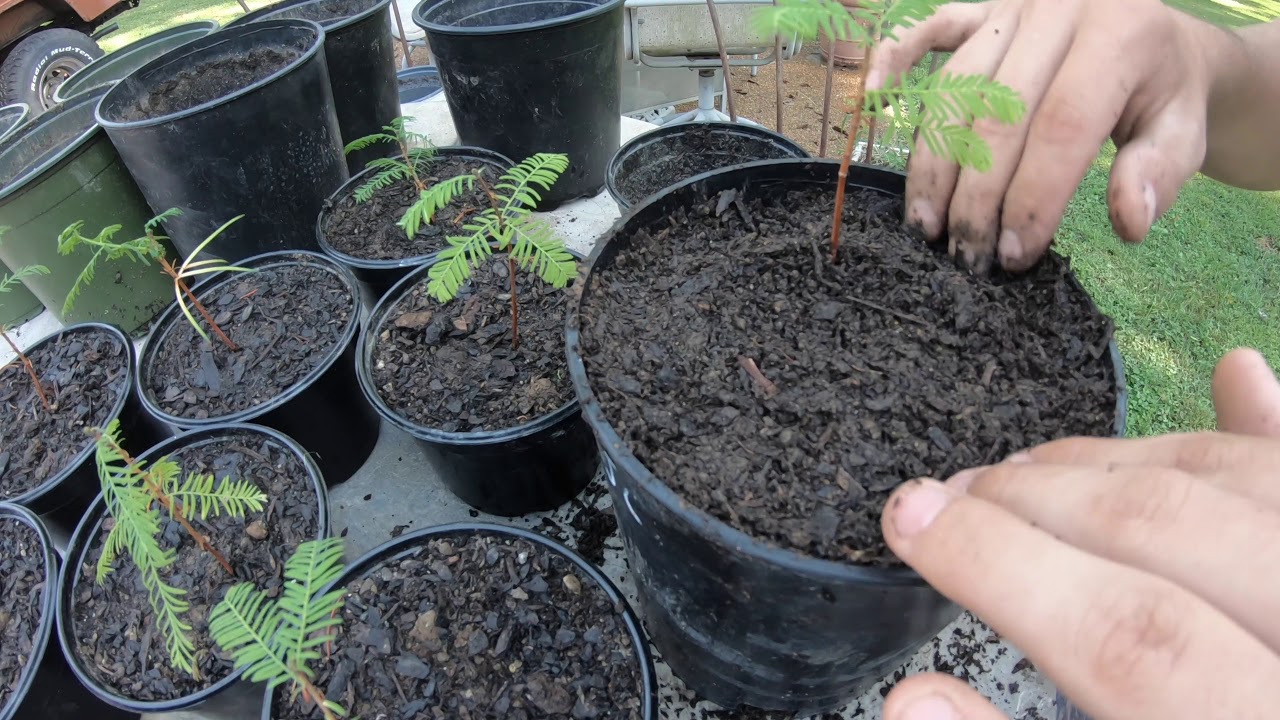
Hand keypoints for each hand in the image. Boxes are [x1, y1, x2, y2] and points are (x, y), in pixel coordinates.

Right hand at [867, 0, 1231, 273]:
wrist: (1155, 38)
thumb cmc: (1162, 95)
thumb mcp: (1182, 132)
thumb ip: (1160, 174)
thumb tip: (1130, 224)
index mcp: (1122, 33)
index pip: (1063, 124)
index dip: (1033, 195)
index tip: (1014, 253)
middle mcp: (1060, 6)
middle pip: (999, 114)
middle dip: (977, 196)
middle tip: (968, 256)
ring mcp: (1013, 5)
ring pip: (957, 90)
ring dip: (934, 164)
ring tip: (927, 224)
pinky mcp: (983, 7)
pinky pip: (930, 30)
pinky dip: (896, 60)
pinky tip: (875, 100)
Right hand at [877, 347, 1279, 718]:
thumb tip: (912, 701)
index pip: (1138, 643)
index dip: (1006, 568)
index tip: (914, 521)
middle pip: (1186, 537)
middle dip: (1043, 499)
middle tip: (951, 491)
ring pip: (1254, 487)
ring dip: (1128, 462)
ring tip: (1029, 467)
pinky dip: (1272, 435)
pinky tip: (1237, 377)